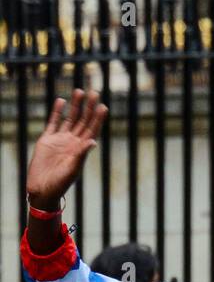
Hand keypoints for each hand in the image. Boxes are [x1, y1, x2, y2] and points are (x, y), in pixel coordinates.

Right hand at [26, 89, 107, 207]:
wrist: (43, 189)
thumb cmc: (60, 183)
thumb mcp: (73, 168)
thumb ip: (81, 154)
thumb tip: (93, 141)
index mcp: (81, 150)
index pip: (92, 130)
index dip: (98, 119)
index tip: (103, 106)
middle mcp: (73, 143)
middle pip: (83, 121)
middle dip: (89, 108)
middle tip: (94, 92)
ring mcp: (60, 140)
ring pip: (70, 119)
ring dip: (76, 106)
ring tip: (80, 92)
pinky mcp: (47, 140)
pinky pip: (53, 123)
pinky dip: (57, 112)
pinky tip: (62, 101)